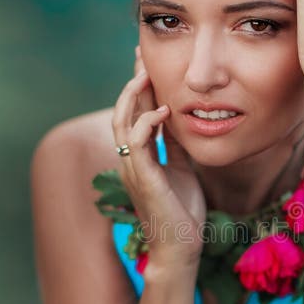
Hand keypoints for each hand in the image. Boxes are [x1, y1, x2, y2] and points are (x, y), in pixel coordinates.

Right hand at [111, 47, 206, 267]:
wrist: (180, 248)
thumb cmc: (181, 212)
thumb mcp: (180, 168)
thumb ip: (174, 145)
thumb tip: (178, 119)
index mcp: (139, 156)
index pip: (134, 114)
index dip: (138, 87)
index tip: (146, 62)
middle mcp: (130, 159)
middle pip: (124, 111)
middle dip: (133, 81)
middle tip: (142, 55)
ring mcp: (133, 169)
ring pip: (122, 123)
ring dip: (133, 96)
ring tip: (146, 75)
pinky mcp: (142, 179)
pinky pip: (136, 144)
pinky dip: (147, 124)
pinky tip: (164, 110)